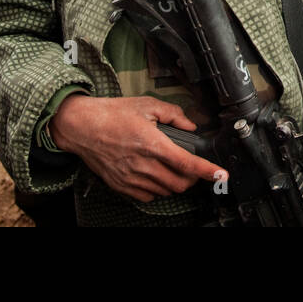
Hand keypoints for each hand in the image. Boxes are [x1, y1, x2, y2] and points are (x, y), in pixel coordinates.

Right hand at [48, 95, 223, 201]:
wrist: (81, 127)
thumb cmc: (112, 114)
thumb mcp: (147, 105)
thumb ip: (174, 114)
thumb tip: (191, 126)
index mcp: (152, 143)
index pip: (187, 163)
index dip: (208, 171)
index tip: (221, 174)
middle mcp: (143, 164)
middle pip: (180, 183)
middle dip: (192, 177)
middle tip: (192, 166)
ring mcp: (131, 178)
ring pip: (165, 191)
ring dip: (175, 183)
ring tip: (172, 168)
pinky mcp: (121, 185)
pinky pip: (147, 196)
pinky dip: (157, 189)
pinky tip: (155, 175)